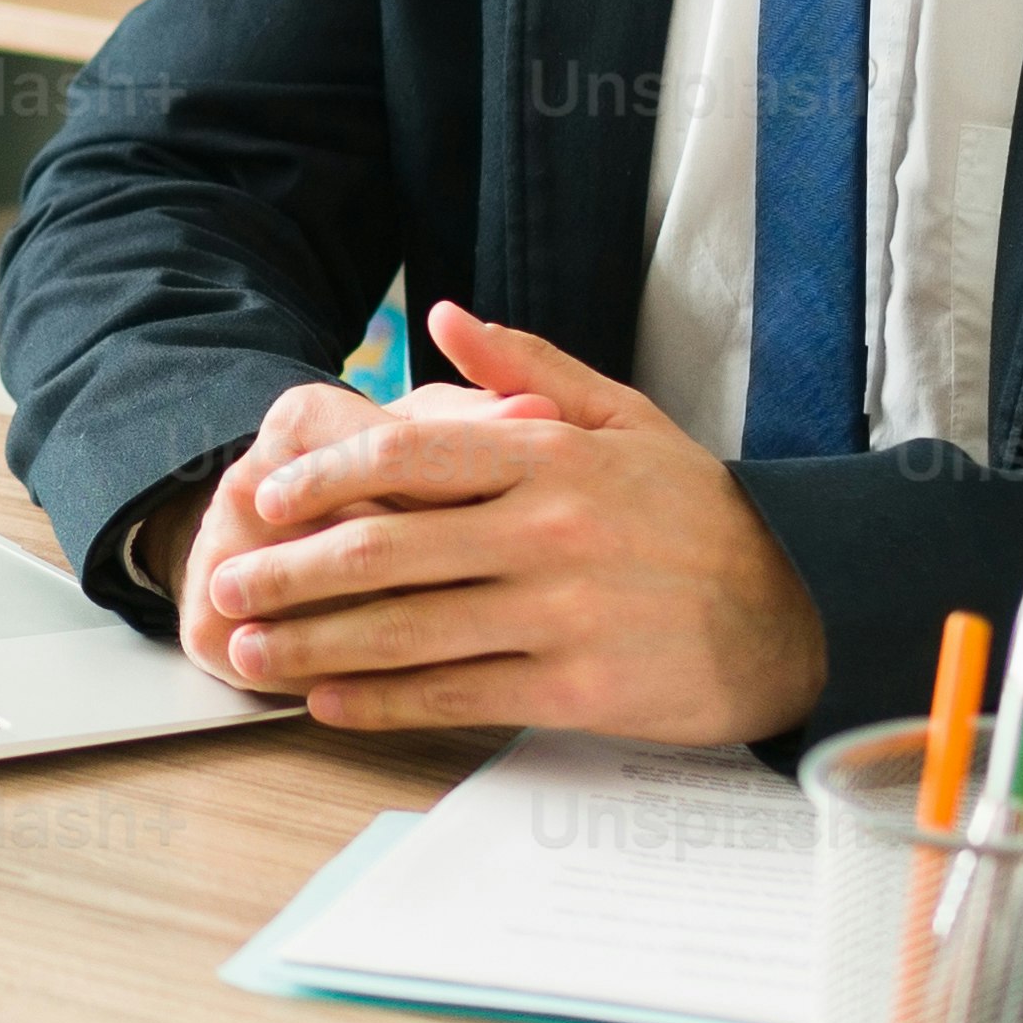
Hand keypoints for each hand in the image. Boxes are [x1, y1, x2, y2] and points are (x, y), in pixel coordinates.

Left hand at [184, 305, 831, 745]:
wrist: (796, 614)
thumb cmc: (698, 517)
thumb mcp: (628, 420)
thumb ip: (529, 368)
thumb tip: (442, 319)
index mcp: (553, 456)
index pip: (410, 452)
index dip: (324, 476)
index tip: (266, 497)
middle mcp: (550, 530)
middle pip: (388, 546)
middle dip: (290, 569)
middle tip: (225, 583)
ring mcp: (562, 613)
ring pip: (406, 628)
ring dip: (313, 643)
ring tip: (248, 651)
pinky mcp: (576, 689)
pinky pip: (455, 693)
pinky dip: (381, 702)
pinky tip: (329, 703)